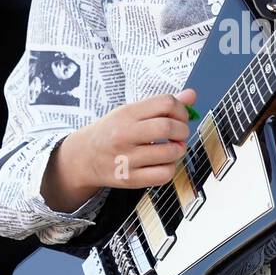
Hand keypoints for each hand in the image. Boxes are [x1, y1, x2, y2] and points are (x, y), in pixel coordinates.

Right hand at [42, 88, 196, 208]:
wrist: (83, 157)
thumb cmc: (111, 131)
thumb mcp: (131, 112)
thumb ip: (161, 105)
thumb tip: (191, 95)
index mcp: (126, 114)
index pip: (165, 103)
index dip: (181, 109)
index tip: (180, 116)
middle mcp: (124, 135)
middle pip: (168, 127)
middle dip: (183, 130)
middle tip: (180, 133)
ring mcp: (126, 159)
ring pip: (170, 153)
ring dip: (179, 150)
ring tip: (173, 148)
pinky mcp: (129, 179)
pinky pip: (163, 174)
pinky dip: (170, 168)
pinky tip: (163, 163)